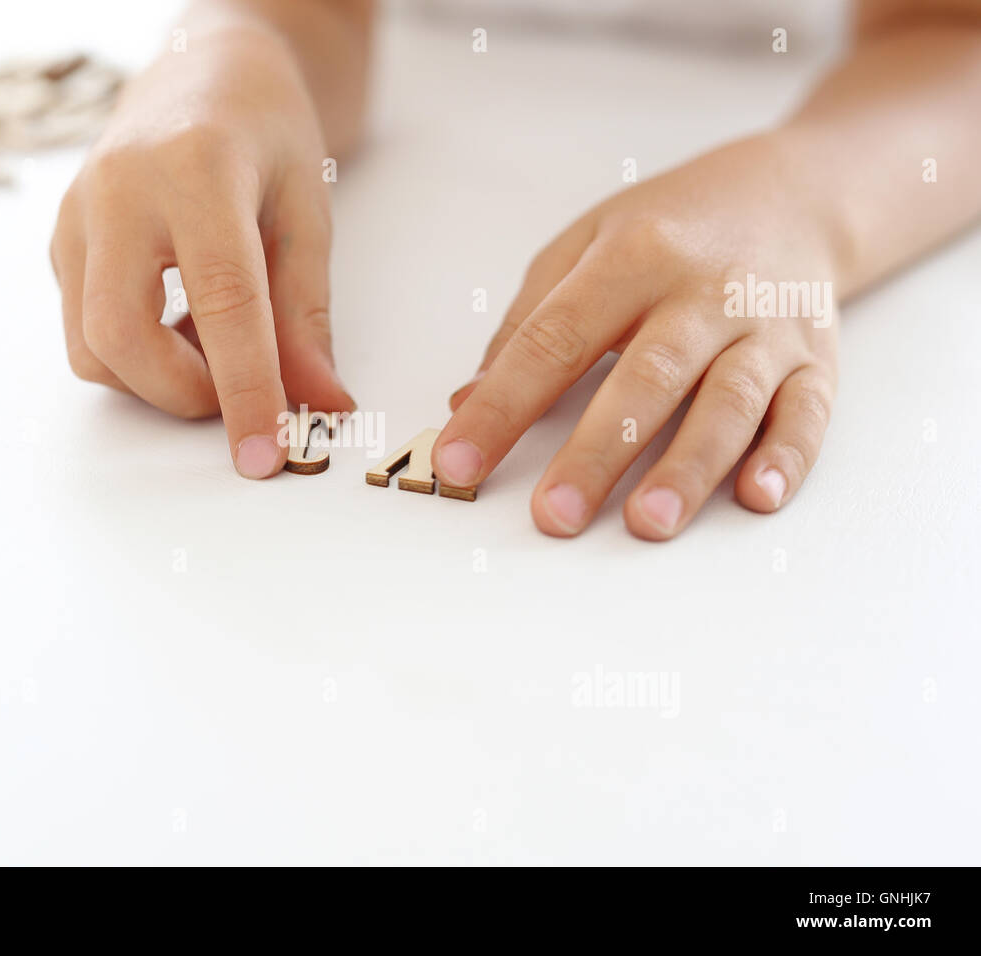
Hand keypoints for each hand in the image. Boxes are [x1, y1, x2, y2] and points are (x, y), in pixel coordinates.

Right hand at [50, 25, 354, 477]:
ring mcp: (74, 216)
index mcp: (194, 168)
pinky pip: (85, 331)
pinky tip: (179, 321)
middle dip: (183, 394)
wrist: (202, 73)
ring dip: (158, 378)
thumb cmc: (264, 132)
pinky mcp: (60, 243)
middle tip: (241, 393)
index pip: (222, 301)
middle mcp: (115, 190)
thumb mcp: (307, 214)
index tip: (267, 453)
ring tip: (213, 342)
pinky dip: (137, 356)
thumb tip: (318, 405)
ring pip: (91, 348)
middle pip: (120, 337)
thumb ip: (307, 315)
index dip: (247, 389)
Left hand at [434, 133, 839, 538]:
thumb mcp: (584, 245)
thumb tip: (468, 401)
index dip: (503, 405)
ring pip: (729, 402)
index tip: (460, 460)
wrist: (790, 195)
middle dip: (598, 453)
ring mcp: (766, 327)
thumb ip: (526, 323)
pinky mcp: (816, 361)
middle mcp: (703, 292)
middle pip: (647, 377)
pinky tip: (755, 497)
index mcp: (632, 258)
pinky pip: (807, 413)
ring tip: (649, 523)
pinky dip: (786, 458)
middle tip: (555, 515)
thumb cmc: (669, 230)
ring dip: (689, 467)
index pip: (555, 340)